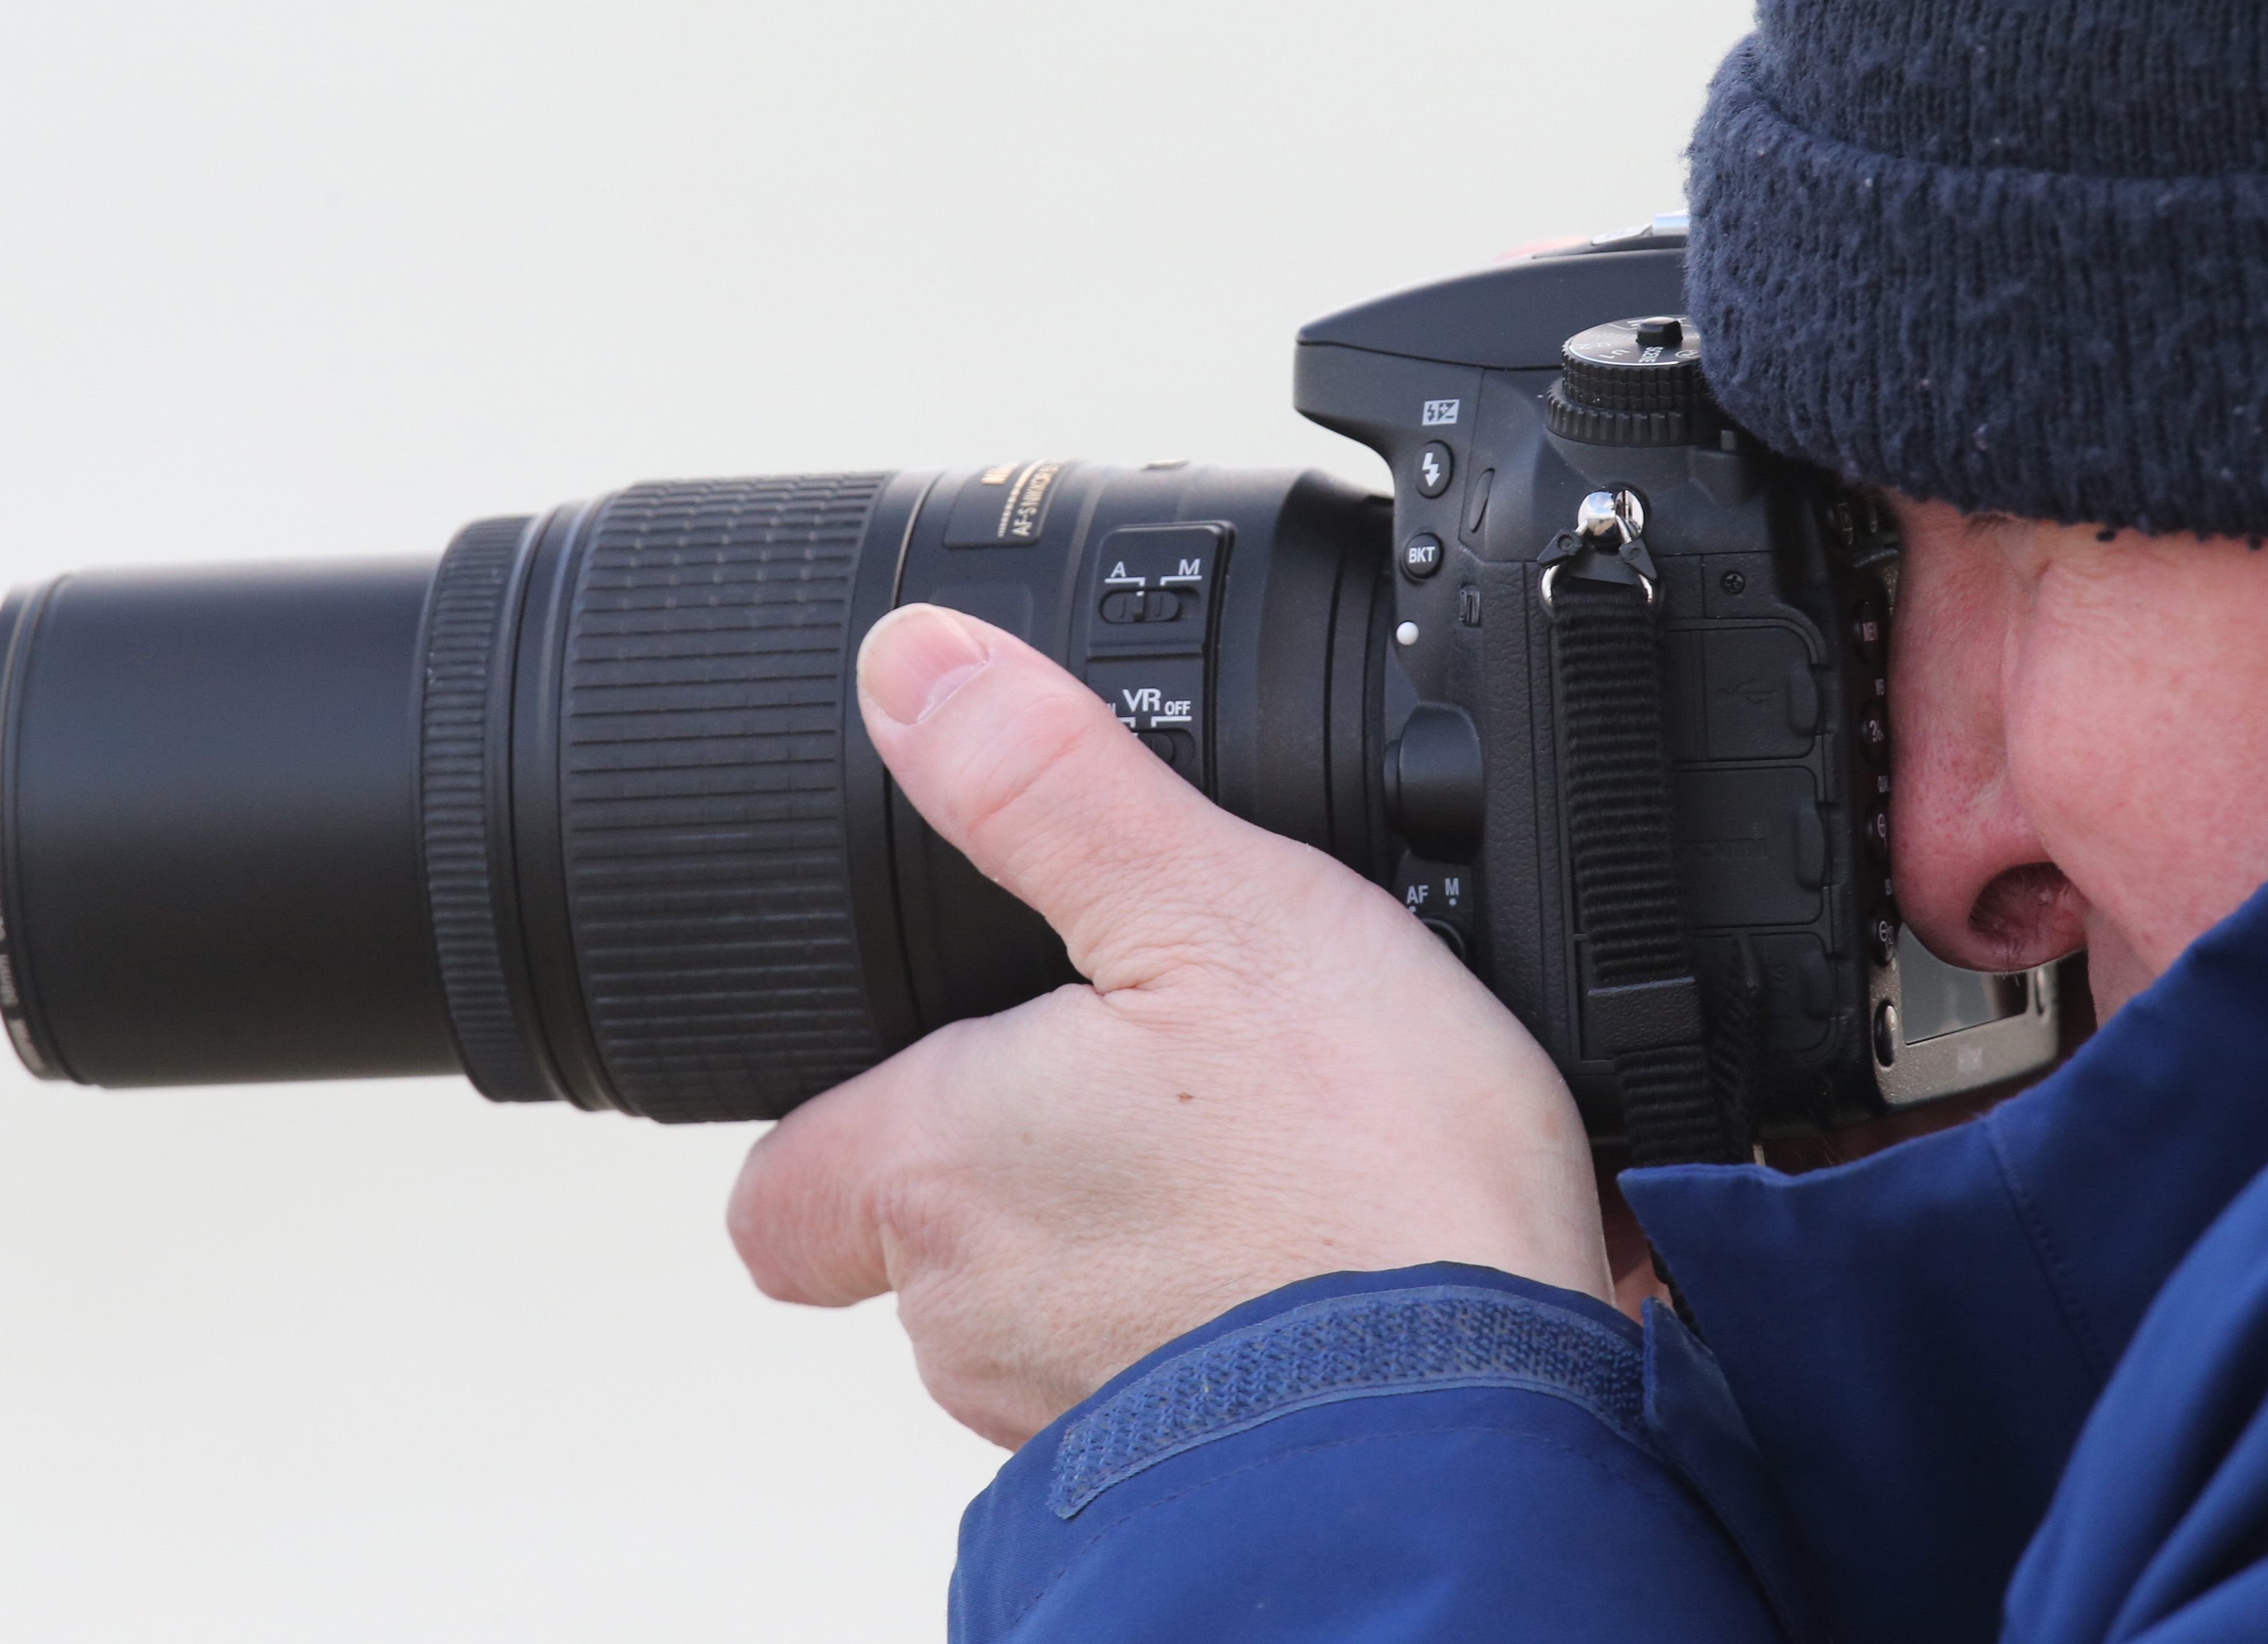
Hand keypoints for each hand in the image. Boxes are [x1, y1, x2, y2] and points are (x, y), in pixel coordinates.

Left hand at [728, 604, 1611, 1446]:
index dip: (828, 1122)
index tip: (902, 1067)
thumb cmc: (1358, 1179)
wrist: (1491, 1415)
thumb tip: (915, 670)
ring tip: (1266, 1161)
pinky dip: (1229, 1317)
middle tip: (1152, 1077)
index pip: (776, 1187)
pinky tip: (1328, 1255)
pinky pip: (1176, 1380)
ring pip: (1053, 1314)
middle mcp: (974, 1318)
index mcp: (938, 1171)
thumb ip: (1049, 783)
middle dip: (1019, 1163)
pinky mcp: (1198, 1477)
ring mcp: (1076, 1413)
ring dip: (1134, 1242)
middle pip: (928, 1240)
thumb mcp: (1217, 906)